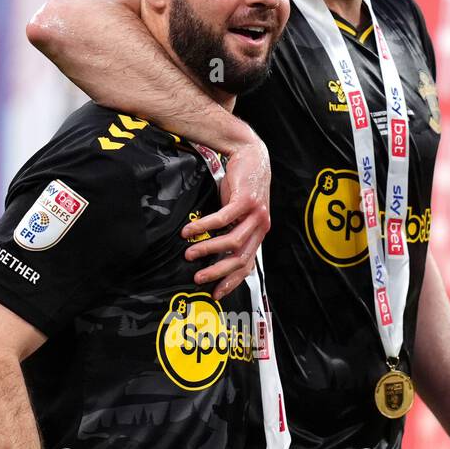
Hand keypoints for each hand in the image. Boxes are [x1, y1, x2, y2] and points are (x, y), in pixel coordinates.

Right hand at [183, 132, 270, 302]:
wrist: (250, 155)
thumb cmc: (240, 186)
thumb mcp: (237, 214)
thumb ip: (230, 231)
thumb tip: (210, 251)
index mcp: (258, 234)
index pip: (247, 266)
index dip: (231, 281)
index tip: (215, 293)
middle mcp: (260, 227)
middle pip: (240, 258)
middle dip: (218, 272)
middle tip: (199, 279)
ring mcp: (255, 214)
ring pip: (232, 241)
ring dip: (208, 249)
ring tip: (189, 253)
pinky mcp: (246, 201)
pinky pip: (223, 219)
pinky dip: (204, 227)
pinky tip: (189, 232)